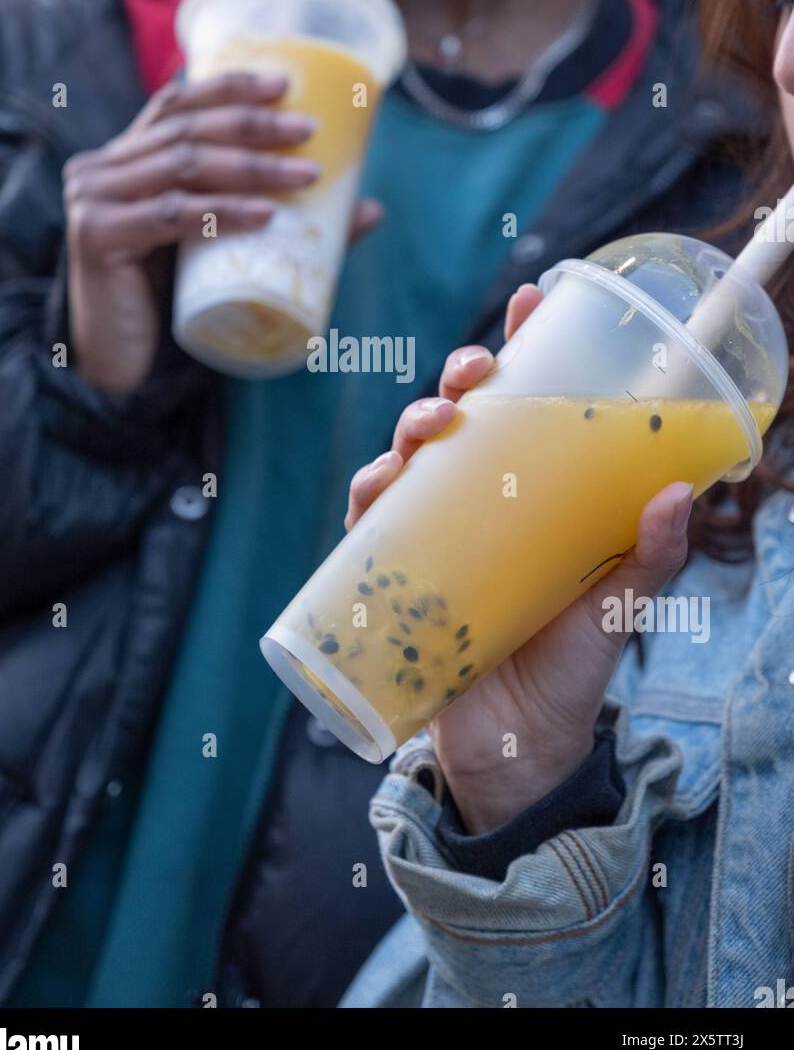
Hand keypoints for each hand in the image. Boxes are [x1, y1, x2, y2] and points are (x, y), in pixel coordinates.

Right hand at [64, 71, 382, 393]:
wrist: (123, 365)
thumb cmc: (173, 304)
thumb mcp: (223, 249)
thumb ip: (286, 223)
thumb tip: (371, 209)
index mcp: (123, 159)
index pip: (176, 105)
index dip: (229, 87)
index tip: (285, 83)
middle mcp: (99, 169)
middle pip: (186, 131)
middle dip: (253, 126)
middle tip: (309, 130)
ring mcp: (93, 200)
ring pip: (185, 167)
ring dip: (251, 167)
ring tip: (305, 175)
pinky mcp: (97, 237)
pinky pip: (171, 216)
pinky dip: (222, 212)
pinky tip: (263, 213)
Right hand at [345, 285, 692, 834]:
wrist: (517, 751)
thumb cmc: (568, 669)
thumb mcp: (618, 609)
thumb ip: (651, 556)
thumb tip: (681, 493)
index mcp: (535, 496)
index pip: (530, 406)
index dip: (525, 348)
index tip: (532, 299)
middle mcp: (480, 504)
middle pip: (460, 417)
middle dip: (459, 378)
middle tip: (475, 374)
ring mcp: (434, 535)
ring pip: (410, 457)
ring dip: (412, 425)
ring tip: (436, 425)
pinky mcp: (393, 575)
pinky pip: (369, 521)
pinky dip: (368, 494)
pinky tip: (378, 485)